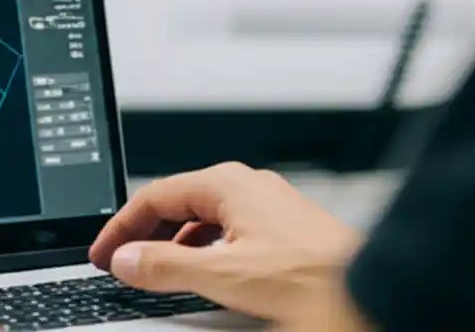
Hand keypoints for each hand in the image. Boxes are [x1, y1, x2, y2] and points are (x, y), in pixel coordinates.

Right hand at [89, 163, 364, 326]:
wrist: (370, 290)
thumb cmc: (311, 277)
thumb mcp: (223, 274)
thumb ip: (166, 267)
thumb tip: (128, 260)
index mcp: (228, 185)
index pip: (155, 196)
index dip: (121, 227)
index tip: (104, 253)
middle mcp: (247, 187)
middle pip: (178, 202)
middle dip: (145, 233)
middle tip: (120, 262)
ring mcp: (267, 206)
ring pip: (203, 217)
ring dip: (173, 243)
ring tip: (154, 271)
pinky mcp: (282, 228)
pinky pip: (227, 230)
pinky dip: (202, 249)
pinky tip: (202, 272)